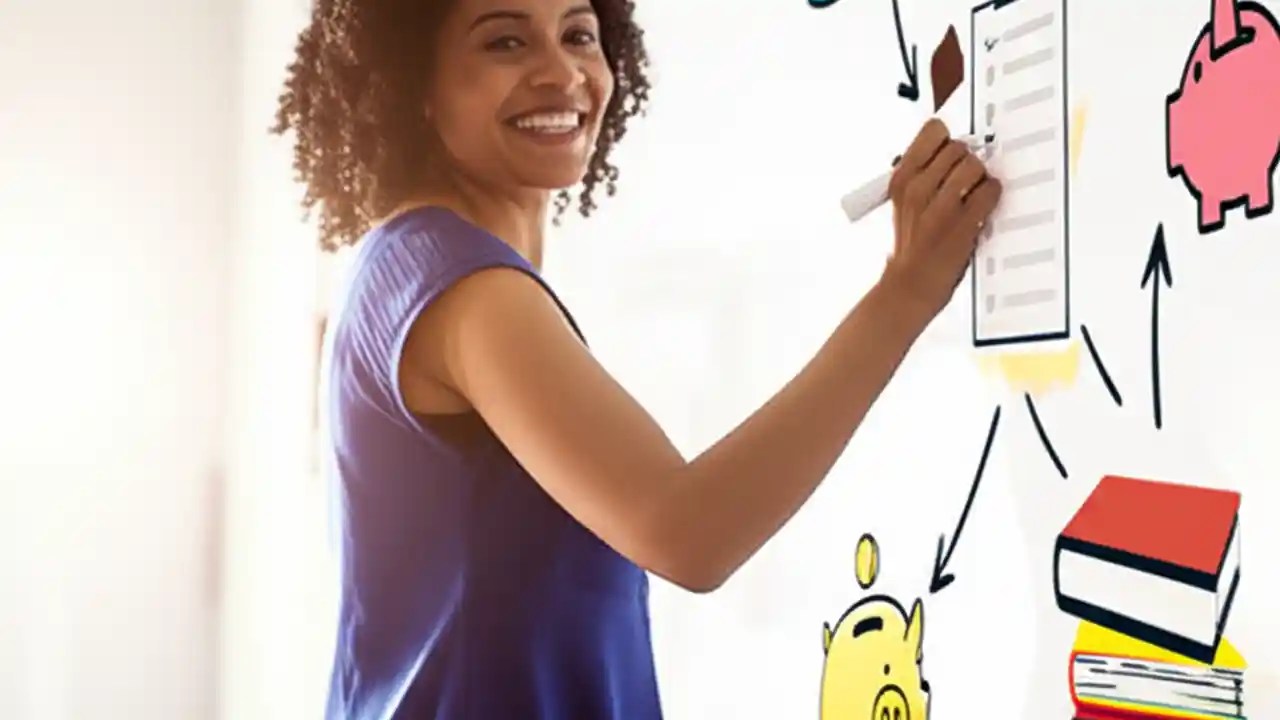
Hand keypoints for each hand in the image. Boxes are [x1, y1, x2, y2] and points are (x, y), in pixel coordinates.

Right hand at [881, 118, 1002, 316]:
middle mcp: (917, 187)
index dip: (947, 138)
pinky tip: (982, 206)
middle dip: (965, 160)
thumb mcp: (903, 203)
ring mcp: (940, 205)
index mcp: (901, 178)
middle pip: (958, 147)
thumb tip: (954, 150)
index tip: (950, 152)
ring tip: (973, 194)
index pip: (933, 131)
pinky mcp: (963, 222)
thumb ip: (922, 174)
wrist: (910, 284)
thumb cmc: (911, 243)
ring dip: (980, 177)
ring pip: (975, 165)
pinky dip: (991, 195)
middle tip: (964, 180)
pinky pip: (990, 189)